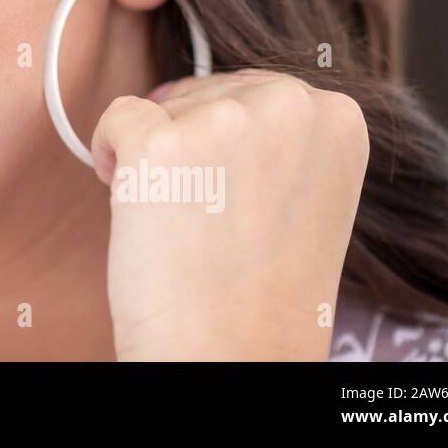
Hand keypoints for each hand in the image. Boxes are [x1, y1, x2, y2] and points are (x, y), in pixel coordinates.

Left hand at [91, 69, 369, 359]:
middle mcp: (290, 104)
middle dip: (191, 144)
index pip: (257, 92)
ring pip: (163, 106)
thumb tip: (217, 94)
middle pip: (207, 92)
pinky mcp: (159, 141)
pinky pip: (116, 117)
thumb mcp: (307, 192)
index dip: (231, 145)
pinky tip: (137, 206)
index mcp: (337, 117)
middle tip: (207, 218)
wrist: (228, 356)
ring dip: (157, 156)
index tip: (236, 197)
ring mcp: (225, 119)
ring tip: (186, 222)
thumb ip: (278, 137)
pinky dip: (110, 156)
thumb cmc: (262, 292)